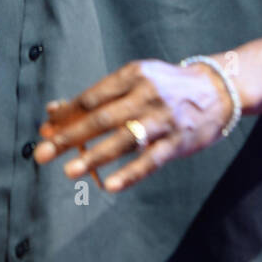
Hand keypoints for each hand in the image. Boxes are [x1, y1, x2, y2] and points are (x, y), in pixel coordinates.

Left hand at [32, 58, 233, 192]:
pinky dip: (130, 174)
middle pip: (101, 118)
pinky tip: (110, 185)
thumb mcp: (134, 80)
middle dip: (69, 137)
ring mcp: (162, 120)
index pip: (91, 98)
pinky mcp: (177, 142)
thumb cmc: (166, 87)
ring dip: (94, 156)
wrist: (218, 90)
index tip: (45, 131)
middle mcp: (146, 95)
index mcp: (132, 75)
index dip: (66, 116)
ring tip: (70, 171)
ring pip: (123, 140)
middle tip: (43, 153)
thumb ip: (96, 97)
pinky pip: (150, 161)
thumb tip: (52, 113)